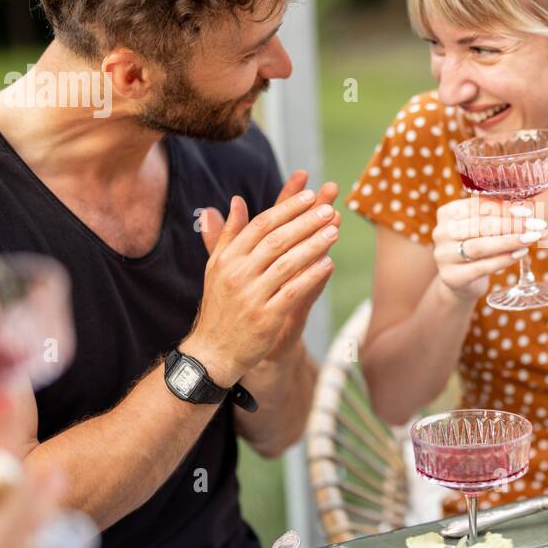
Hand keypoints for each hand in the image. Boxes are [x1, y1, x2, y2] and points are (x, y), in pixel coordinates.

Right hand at [186, 170, 338, 385]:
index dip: (288, 208)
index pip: (261, 224)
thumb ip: (229, 234)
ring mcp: (251, 296)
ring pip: (287, 263)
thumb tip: (237, 200)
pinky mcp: (265, 318)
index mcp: (228, 258)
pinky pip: (293, 292)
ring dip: (314, 245)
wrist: (213, 351)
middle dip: (306, 222)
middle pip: (277, 240)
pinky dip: (311, 276)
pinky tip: (328, 264)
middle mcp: (238, 274)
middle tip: (329, 209)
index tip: (310, 196)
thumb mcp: (217, 267)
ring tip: (334, 230)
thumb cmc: (220, 306)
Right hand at [430, 197, 543, 302]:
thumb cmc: (477, 246)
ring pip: (479, 246)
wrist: (461, 281)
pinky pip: (480, 267)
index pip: (478, 206)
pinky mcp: (451, 277)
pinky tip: (519, 255)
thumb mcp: (483, 228)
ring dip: (509, 242)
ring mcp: (443, 256)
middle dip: (511, 225)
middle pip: (480, 225)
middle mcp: (441, 232)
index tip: (528, 211)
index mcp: (447, 213)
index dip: (505, 208)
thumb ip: (498, 215)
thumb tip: (529, 206)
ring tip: (530, 239)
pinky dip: (502, 260)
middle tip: (535, 226)